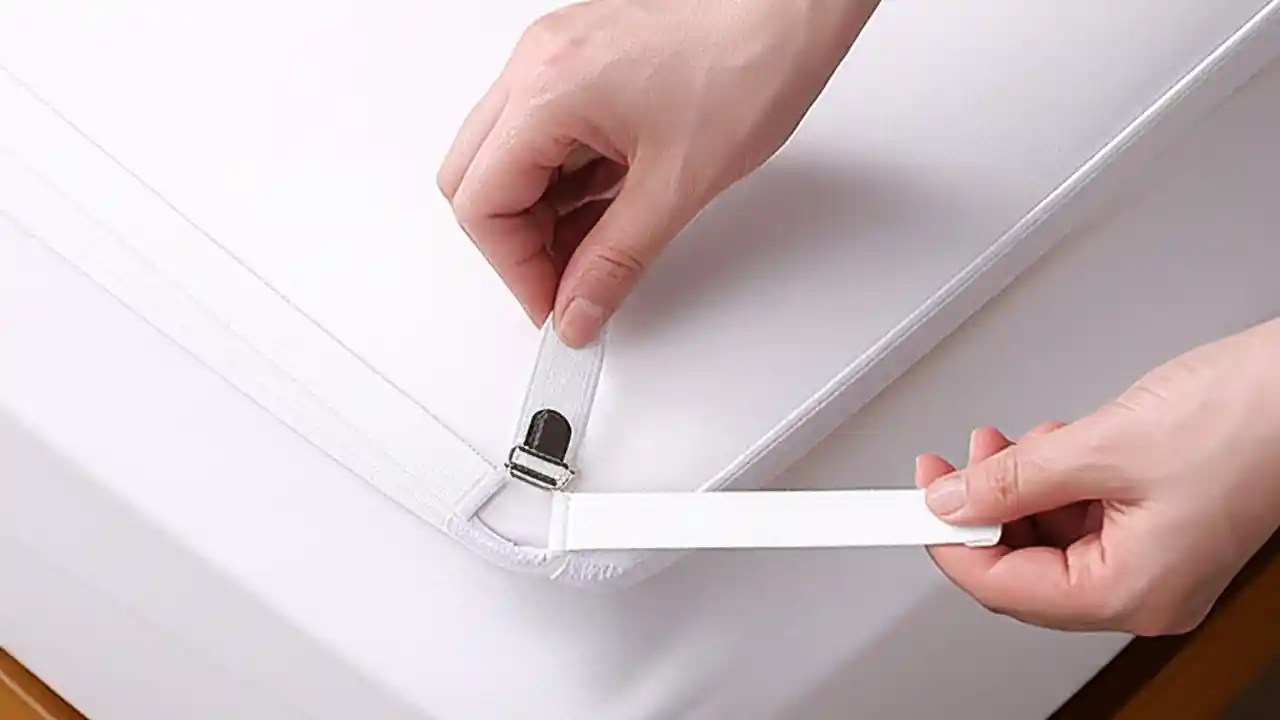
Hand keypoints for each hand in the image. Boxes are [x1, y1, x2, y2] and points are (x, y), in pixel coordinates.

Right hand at [438, 0, 877, 345]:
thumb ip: (615, 260)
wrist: (794, 8)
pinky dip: (565, 180)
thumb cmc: (751, 62)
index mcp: (548, 89)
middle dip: (516, 242)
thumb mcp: (676, 186)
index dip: (514, 268)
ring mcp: (556, 58)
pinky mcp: (583, 61)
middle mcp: (537, 64)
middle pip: (476, 178)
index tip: (552, 303)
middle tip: (565, 284)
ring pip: (509, 156)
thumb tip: (578, 308)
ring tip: (598, 250)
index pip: (481, 202)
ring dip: (542, 213)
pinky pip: (546, 132)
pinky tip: (607, 208)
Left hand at [916, 318, 1279, 634]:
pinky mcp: (1159, 526)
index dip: (950, 547)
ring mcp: (1155, 560)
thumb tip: (951, 502)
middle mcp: (1147, 589)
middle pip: (1025, 569)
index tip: (911, 512)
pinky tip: (1046, 448)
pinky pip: (1081, 517)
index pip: (1008, 590)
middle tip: (947, 470)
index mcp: (1135, 591)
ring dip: (1015, 490)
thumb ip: (1012, 481)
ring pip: (1049, 538)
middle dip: (982, 513)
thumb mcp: (1101, 446)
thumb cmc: (1245, 419)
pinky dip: (1052, 482)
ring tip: (1005, 445)